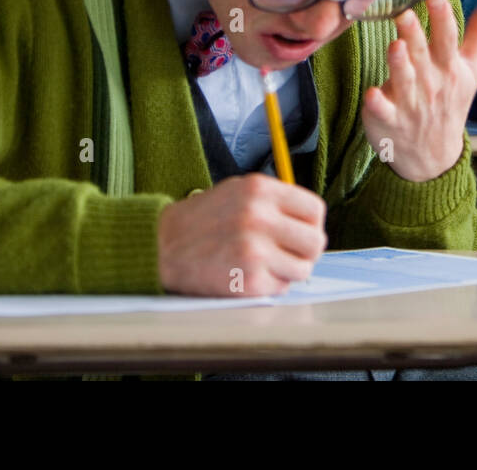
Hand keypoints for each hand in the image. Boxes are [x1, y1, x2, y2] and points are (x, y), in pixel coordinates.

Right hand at [156, 174, 326, 295]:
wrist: (161, 246)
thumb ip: (275, 201)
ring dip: (289, 271)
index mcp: (261, 189)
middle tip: (289, 254)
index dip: (312, 224)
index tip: (302, 232)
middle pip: (315, 241)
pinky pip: (280, 288)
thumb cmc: (202, 220)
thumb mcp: (239, 191)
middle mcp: (260, 217)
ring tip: (267, 265)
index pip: (315, 210)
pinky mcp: (247, 280)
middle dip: (306, 251)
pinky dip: (270, 286)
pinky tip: (250, 275)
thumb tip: (311, 221)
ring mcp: (254, 250)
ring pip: (303, 269)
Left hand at [360, 0, 476, 182]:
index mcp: (450, 67)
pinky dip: (378, 104)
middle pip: (422, 54)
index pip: (448, 38)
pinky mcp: (389, 119)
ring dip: (399, 64)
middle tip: (404, 14)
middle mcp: (431, 83)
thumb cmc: (452, 101)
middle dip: (414, 34)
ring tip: (396, 46)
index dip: (442, 17)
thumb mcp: (473, 66)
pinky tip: (372, 93)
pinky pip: (383, 111)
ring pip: (404, 80)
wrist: (436, 155)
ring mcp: (410, 103)